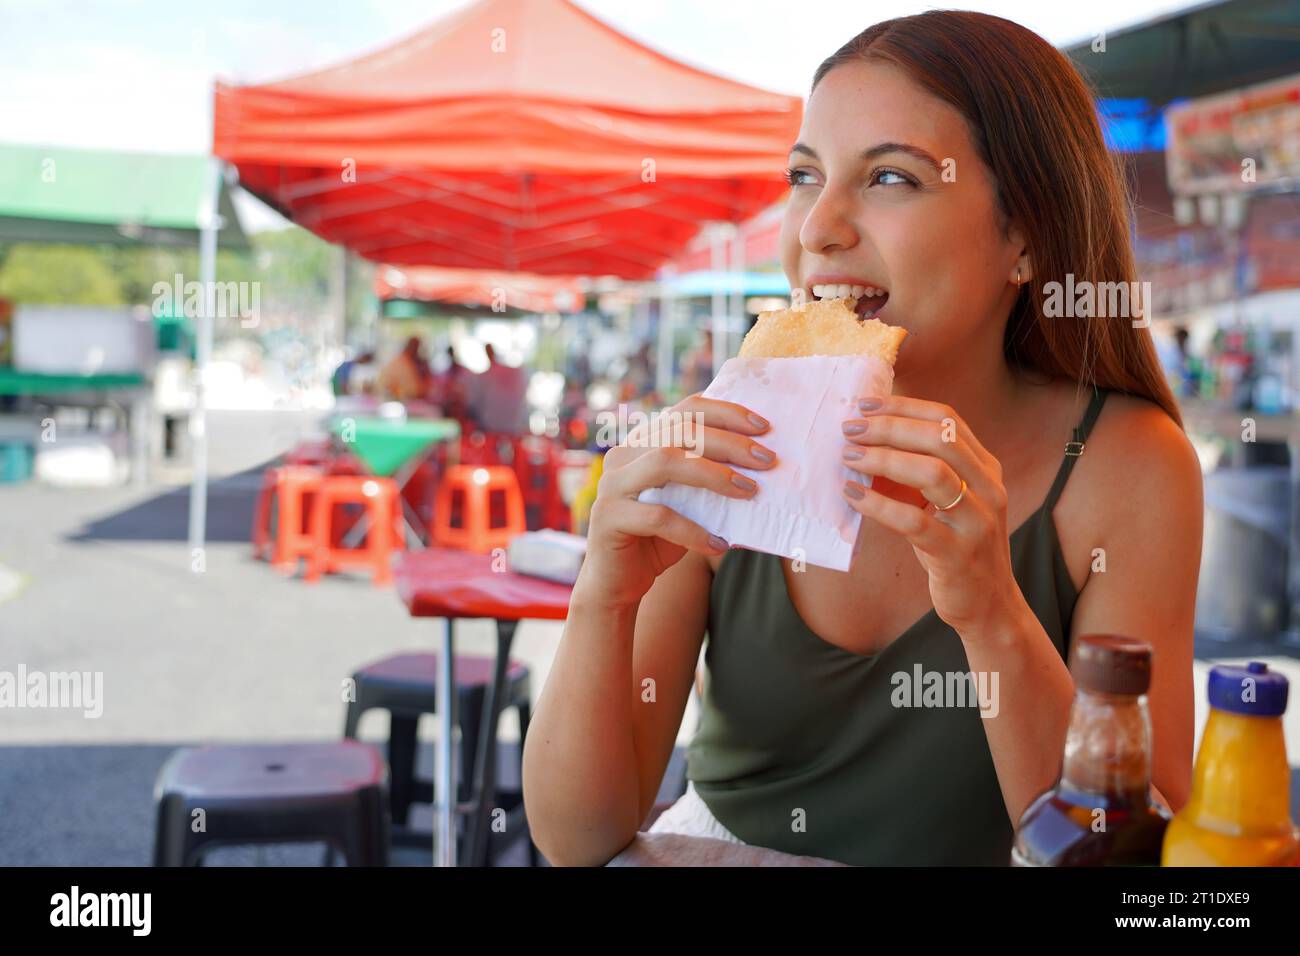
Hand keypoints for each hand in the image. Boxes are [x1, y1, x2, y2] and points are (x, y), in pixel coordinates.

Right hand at [578, 394, 777, 608]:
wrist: (617, 584)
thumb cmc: (660, 540)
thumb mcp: (689, 503)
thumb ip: (710, 480)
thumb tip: (763, 467)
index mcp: (643, 441)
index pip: (686, 409)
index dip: (727, 413)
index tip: (764, 427)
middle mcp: (623, 454)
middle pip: (680, 431)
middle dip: (729, 442)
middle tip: (767, 460)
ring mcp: (612, 484)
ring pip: (666, 462)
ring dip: (714, 475)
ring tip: (750, 492)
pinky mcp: (607, 516)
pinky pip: (658, 517)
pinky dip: (693, 530)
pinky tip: (720, 545)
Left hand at [839, 394, 1022, 637]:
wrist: (987, 605)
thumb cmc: (955, 546)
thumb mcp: (946, 502)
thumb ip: (921, 471)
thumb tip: (867, 439)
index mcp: (986, 468)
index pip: (947, 419)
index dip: (903, 406)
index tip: (865, 405)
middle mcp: (989, 488)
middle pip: (939, 438)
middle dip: (889, 428)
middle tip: (849, 430)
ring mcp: (977, 521)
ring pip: (932, 473)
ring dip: (883, 459)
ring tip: (849, 458)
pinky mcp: (958, 554)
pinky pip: (914, 521)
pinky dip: (878, 505)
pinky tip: (853, 496)